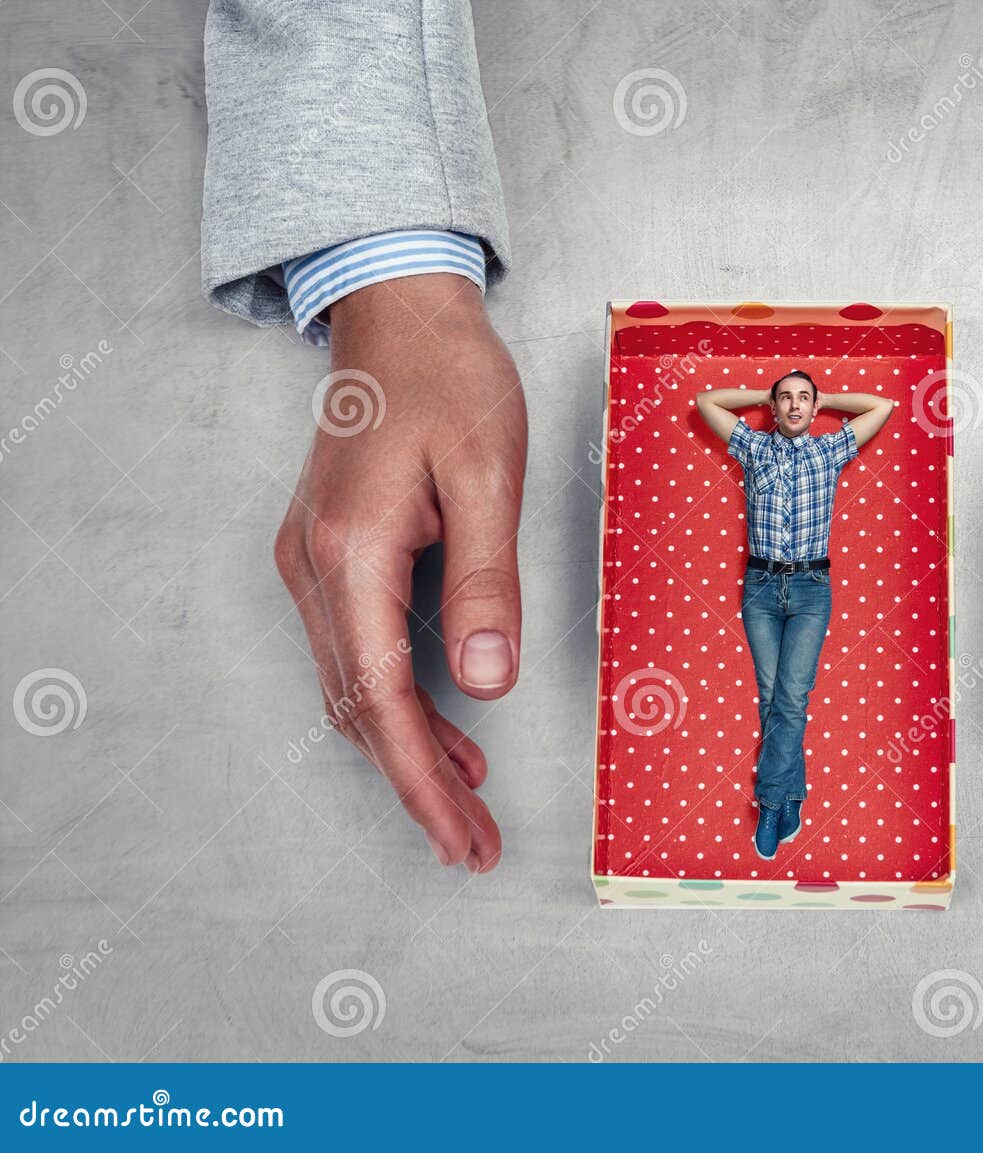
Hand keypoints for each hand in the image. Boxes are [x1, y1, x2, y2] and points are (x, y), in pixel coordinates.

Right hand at [273, 274, 526, 871]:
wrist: (400, 316)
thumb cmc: (450, 381)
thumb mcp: (489, 476)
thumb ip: (486, 582)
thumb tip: (487, 684)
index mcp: (352, 553)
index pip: (383, 702)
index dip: (424, 780)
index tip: (461, 836)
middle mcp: (315, 568)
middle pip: (362, 711)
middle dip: (419, 785)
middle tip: (473, 845)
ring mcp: (312, 563)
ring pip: (355, 690)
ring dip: (409, 750)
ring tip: (469, 802)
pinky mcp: (328, 555)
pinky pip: (357, 653)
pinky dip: (397, 703)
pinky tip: (446, 727)